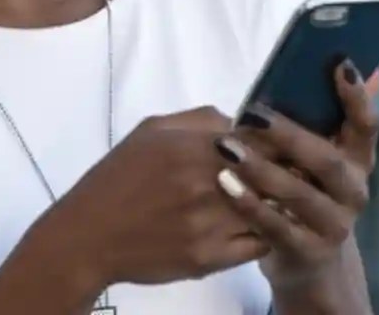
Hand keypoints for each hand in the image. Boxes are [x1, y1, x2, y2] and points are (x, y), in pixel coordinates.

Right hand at [32, 106, 270, 290]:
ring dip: (277, 204)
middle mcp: (206, 185)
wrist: (89, 236)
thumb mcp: (152, 130)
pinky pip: (258, 244)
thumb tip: (241, 122)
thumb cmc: (119, 177)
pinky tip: (256, 227)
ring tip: (276, 200)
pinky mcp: (209, 259)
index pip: (261, 140)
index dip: (278, 142)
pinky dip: (264, 234)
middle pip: (272, 174)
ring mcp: (209, 225)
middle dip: (284, 172)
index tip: (281, 147)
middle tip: (290, 173)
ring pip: (270, 211)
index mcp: (192, 147)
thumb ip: (200, 119)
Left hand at [214, 61, 378, 302]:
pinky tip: (226, 185)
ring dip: (262, 170)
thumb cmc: (303, 193)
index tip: (340, 64)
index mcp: (358, 161)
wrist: (308, 264)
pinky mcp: (308, 252)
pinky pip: (277, 227)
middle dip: (291, 136)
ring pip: (301, 194)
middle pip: (329, 160)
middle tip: (254, 116)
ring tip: (227, 149)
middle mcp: (354, 192)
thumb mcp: (314, 157)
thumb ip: (320, 115)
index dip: (357, 97)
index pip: (367, 126)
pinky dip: (250, 205)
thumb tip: (348, 63)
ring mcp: (334, 225)